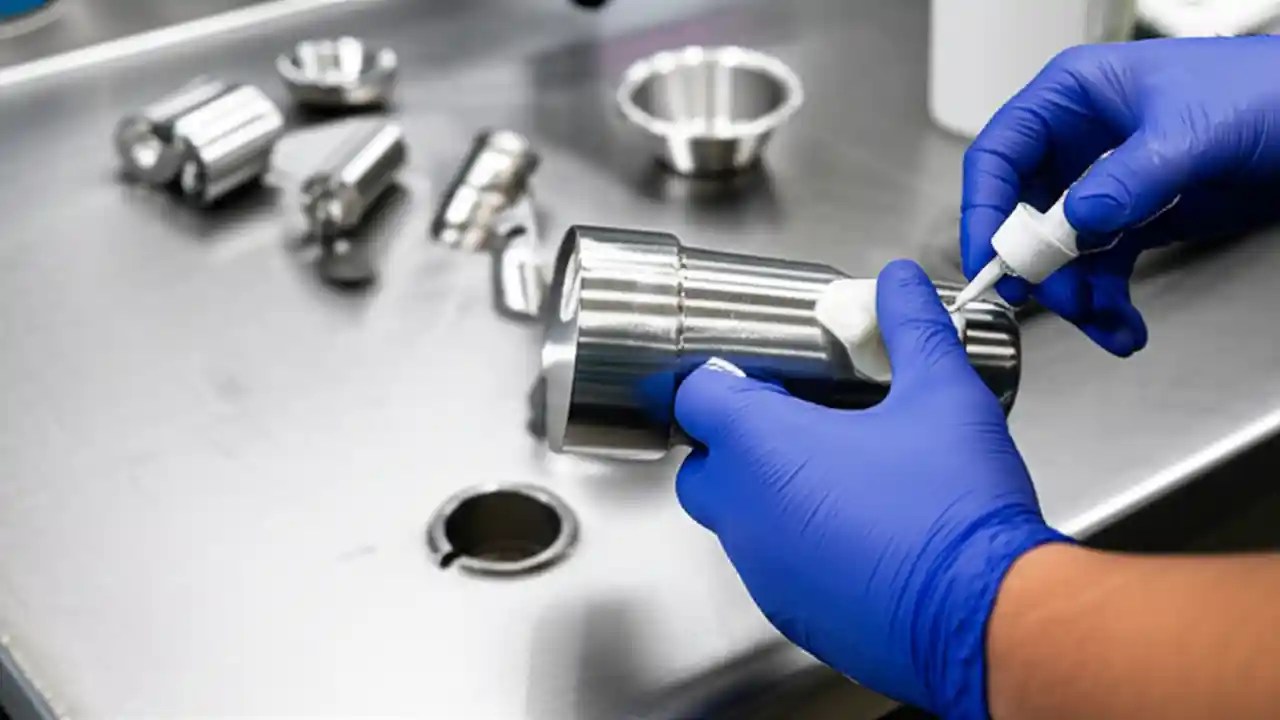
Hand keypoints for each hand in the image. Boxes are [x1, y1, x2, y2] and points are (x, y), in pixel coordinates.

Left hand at [674, 260, 1066, 717]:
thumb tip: (898, 283)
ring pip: (734, 520)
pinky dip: (793, 545)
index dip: (722, 377)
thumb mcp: (942, 395)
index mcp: (763, 448)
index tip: (762, 373)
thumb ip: (912, 328)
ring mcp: (761, 569)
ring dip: (765, 495)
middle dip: (734, 442)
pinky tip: (853, 531)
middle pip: (701, 464)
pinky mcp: (788, 612)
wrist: (985, 618)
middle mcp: (745, 512)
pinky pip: (769, 567)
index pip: (697, 397)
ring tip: (834, 475)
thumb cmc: (956, 509)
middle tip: (795, 423)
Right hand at [962, 36, 1279, 356]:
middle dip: (1040, 265)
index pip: (1000, 153)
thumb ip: (1133, 176)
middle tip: (1059, 298)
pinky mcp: (1138, 218)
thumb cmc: (1273, 88)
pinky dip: (1108, 303)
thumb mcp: (1197, 129)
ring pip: (1062, 252)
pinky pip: (1103, 268)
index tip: (990, 259)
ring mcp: (1109, 182)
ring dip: (1077, 295)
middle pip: (1024, 212)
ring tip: (1104, 319)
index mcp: (1076, 96)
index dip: (984, 208)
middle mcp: (1082, 140)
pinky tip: (1124, 326)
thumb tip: (1080, 218)